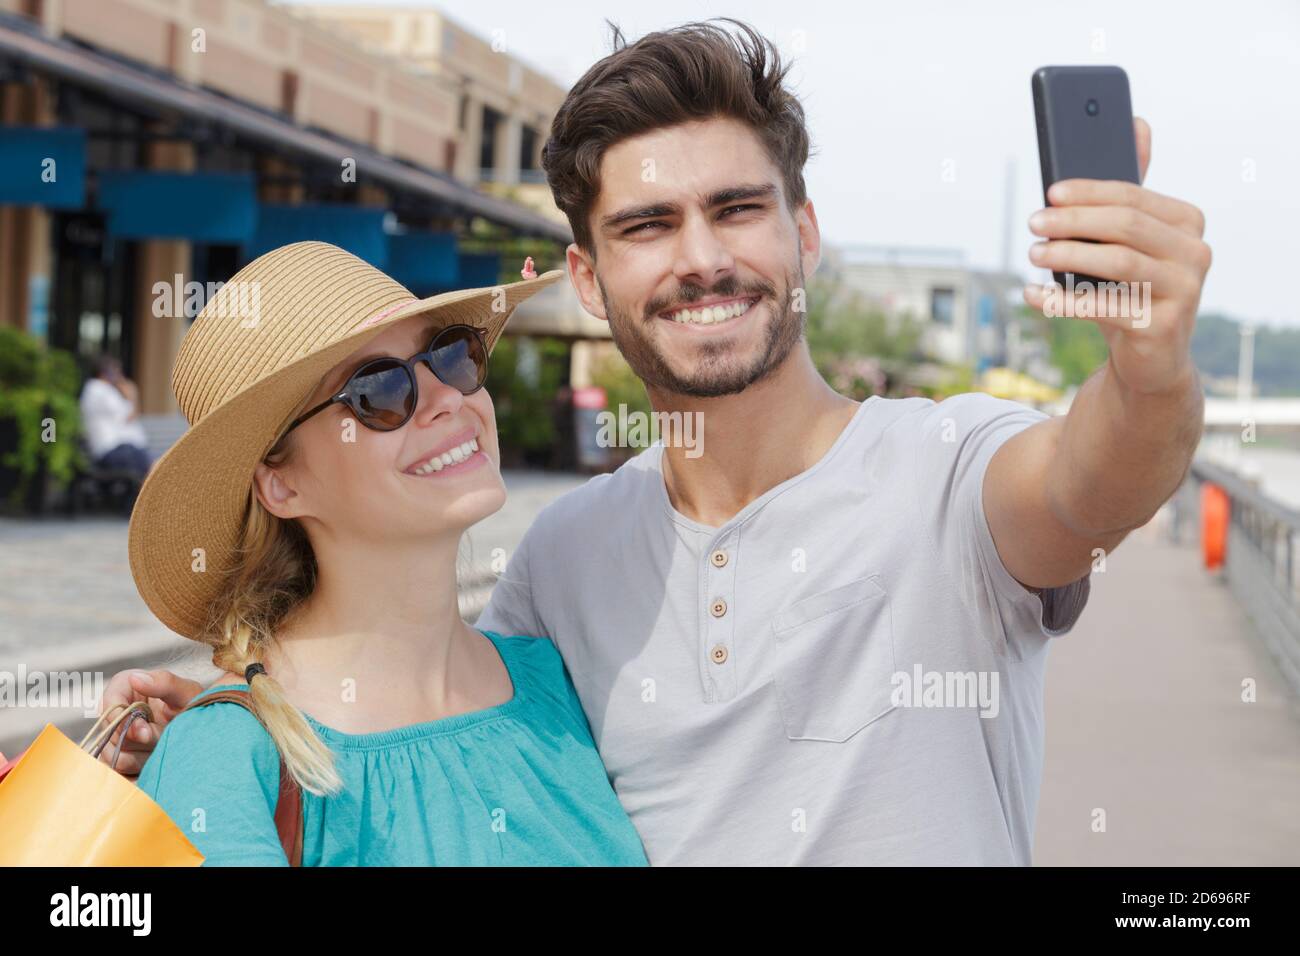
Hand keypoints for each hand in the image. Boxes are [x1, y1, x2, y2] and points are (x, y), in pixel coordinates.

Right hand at [96, 669, 203, 775]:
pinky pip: (119, 767)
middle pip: (110, 731)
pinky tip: (155, 755)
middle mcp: (116, 709)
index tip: (144, 732)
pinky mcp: (119, 753)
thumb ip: (164, 683)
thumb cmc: (195, 706)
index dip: (123, 720)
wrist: (203, 732)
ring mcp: (115, 733)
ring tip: (162, 743)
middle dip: (138, 739)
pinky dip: (139, 766)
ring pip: (112, 753)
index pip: (109, 703)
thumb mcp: (186, 692)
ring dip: (140, 755)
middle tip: (160, 737)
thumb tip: (135, 678)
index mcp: (126, 686)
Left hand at [1023, 117, 1211, 395]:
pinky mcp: (1164, 326)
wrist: (1149, 358)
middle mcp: (1195, 252)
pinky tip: (1032, 295)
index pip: (1133, 197)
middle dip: (1074, 221)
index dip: (1088, 192)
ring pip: (1118, 263)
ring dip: (1067, 255)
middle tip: (1034, 222)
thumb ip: (1131, 192)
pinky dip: (1062, 300)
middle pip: (1125, 226)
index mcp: (1187, 222)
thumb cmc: (1131, 290)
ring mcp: (1185, 290)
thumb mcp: (1130, 242)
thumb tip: (1138, 124)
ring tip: (1033, 254)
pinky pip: (1105, 306)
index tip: (1049, 192)